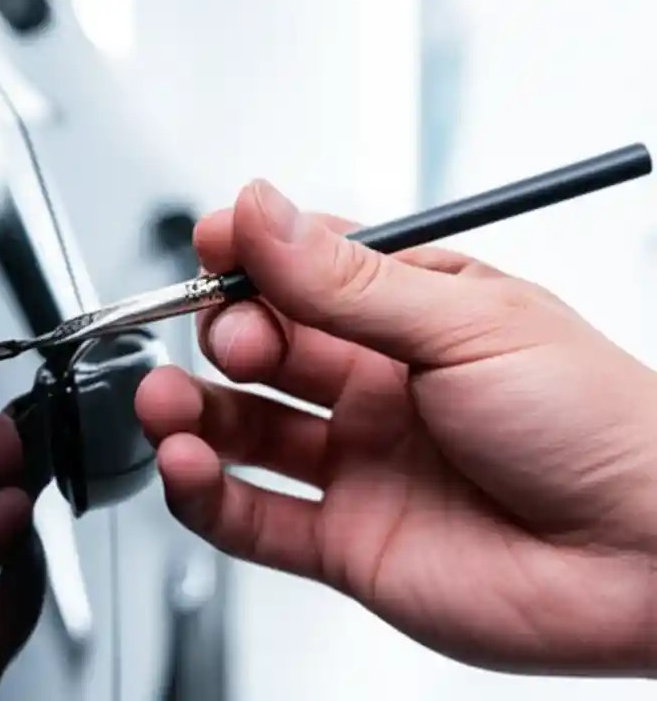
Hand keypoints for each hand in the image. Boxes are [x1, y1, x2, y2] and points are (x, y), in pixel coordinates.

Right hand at [136, 180, 656, 676]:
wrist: (654, 562)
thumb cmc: (601, 427)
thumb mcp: (466, 324)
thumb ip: (344, 280)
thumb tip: (260, 211)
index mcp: (411, 318)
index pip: (303, 272)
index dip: (248, 258)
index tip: (211, 247)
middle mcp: (377, 388)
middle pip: (262, 350)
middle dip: (226, 335)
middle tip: (231, 338)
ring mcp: (359, 466)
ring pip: (242, 432)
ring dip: (191, 413)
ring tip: (165, 404)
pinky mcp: (345, 542)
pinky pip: (250, 518)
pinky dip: (203, 494)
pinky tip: (187, 466)